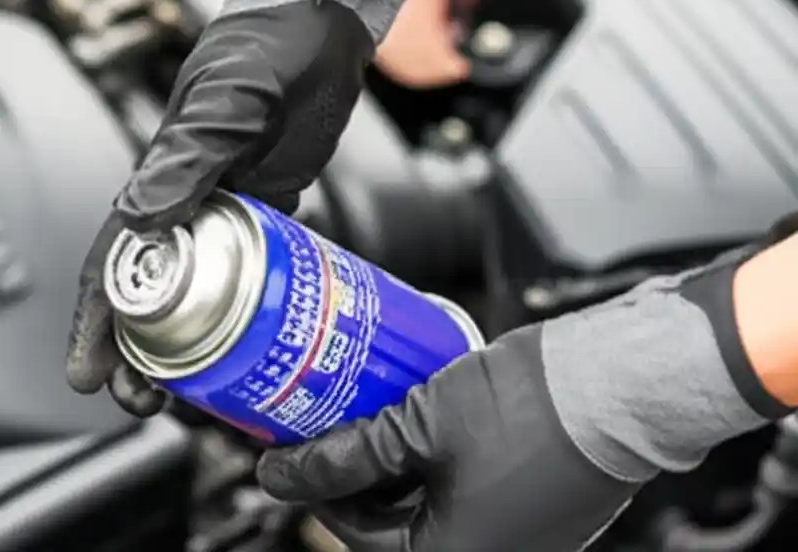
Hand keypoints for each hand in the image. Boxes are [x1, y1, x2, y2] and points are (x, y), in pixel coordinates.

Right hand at [65, 0, 454, 413]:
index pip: (113, 265)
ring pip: (195, 295)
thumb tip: (143, 216)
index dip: (94, 324)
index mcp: (163, 181)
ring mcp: (227, 210)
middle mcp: (186, 203)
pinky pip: (246, 276)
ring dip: (186, 347)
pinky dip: (241, 315)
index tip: (86, 374)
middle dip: (137, 355)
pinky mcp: (269, 211)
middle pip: (149, 295)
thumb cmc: (269, 48)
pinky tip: (249, 346)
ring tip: (192, 397)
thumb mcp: (231, 99)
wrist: (321, 28)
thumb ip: (190, 154)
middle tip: (142, 405)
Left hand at [258, 244, 793, 550]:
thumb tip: (285, 471)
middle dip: (358, 467)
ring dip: (396, 456)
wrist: (627, 379)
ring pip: (431, 497)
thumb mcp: (419, 425)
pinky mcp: (540, 498)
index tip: (294, 448)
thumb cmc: (540, 408)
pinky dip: (436, 452)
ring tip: (371, 403)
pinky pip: (468, 482)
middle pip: (394, 519)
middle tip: (330, 419)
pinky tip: (421, 406)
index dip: (319, 485)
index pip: (358, 533)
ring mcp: (521, 529)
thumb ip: (348, 454)